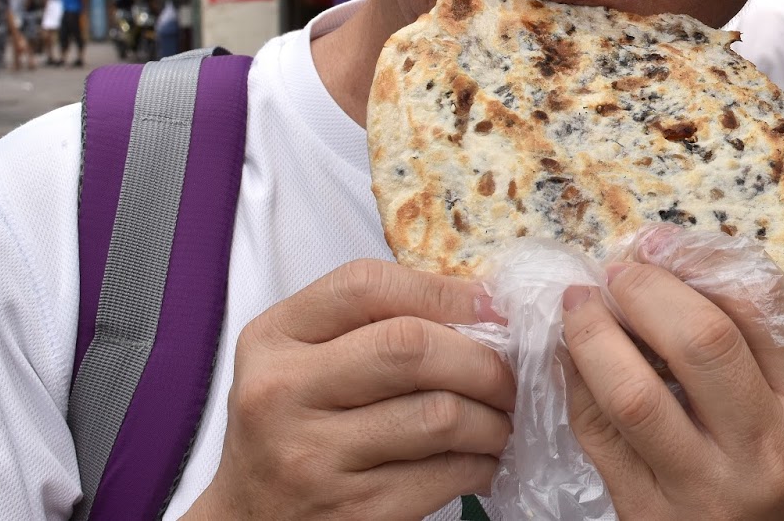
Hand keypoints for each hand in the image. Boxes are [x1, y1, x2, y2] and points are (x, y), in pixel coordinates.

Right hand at [188, 259, 514, 520]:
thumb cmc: (294, 424)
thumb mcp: (305, 357)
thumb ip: (373, 321)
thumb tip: (484, 304)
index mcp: (275, 338)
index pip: (367, 286)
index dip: (445, 291)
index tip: (492, 307)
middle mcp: (282, 393)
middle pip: (411, 348)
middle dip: (483, 359)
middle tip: (508, 375)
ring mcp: (313, 457)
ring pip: (439, 415)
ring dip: (492, 419)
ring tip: (499, 421)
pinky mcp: (351, 512)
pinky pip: (444, 475)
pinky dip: (480, 464)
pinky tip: (480, 460)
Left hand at [562, 261, 783, 520]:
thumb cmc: (780, 472)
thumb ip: (756, 340)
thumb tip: (668, 254)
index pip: (768, 308)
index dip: (704, 260)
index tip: (663, 243)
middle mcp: (767, 452)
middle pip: (702, 342)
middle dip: (646, 289)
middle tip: (618, 270)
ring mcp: (705, 490)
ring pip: (634, 394)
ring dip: (593, 333)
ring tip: (578, 303)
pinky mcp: (648, 517)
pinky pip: (599, 436)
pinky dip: (577, 383)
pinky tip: (572, 357)